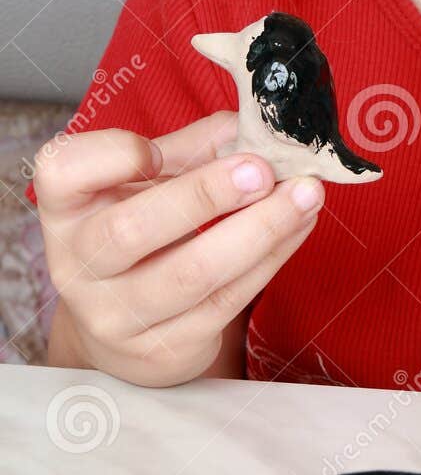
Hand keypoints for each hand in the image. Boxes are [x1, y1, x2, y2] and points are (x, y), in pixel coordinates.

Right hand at [34, 110, 324, 386]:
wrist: (124, 328)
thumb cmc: (138, 235)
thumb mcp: (144, 185)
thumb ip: (188, 150)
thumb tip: (247, 125)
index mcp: (66, 210)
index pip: (63, 173)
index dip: (113, 156)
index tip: (155, 150)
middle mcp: (78, 267)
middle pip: (131, 229)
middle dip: (205, 195)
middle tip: (262, 169)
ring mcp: (118, 316)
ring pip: (191, 273)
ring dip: (260, 229)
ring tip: (303, 194)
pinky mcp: (165, 349)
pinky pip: (228, 299)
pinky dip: (272, 256)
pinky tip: (298, 225)